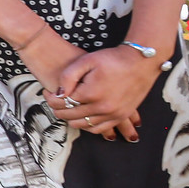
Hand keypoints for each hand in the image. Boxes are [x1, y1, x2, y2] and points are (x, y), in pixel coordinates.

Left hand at [12, 26, 139, 139]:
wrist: (141, 62)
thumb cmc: (113, 59)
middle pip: (70, 116)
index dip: (50, 98)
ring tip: (67, 107)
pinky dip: (87, 125)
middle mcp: (102, 107)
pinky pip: (98, 129)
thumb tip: (58, 93)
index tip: (48, 92)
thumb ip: (67, 76)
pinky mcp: (121, 116)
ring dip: (70, 118)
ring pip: (82, 125)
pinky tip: (82, 117)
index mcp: (91, 94)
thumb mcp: (86, 60)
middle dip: (57, 109)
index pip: (62, 103)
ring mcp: (113, 114)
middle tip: (54, 100)